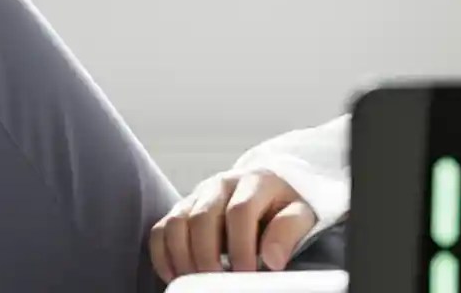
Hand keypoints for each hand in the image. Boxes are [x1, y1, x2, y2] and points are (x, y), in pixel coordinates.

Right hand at [149, 169, 316, 283]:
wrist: (270, 192)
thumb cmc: (283, 206)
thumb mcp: (300, 214)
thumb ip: (288, 232)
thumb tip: (271, 260)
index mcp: (255, 180)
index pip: (240, 211)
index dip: (241, 246)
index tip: (246, 272)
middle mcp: (222, 183)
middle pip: (203, 217)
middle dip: (209, 256)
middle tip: (219, 281)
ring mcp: (198, 194)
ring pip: (176, 223)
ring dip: (183, 258)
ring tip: (199, 280)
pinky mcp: (181, 208)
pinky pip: (160, 230)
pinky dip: (163, 256)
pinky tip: (178, 275)